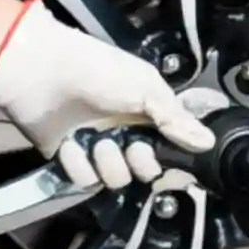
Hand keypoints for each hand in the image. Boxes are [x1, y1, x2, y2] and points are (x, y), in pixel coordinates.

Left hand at [0, 0, 214, 188]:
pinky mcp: (69, 158)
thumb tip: (207, 141)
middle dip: (139, 161)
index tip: (170, 157)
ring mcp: (96, 146)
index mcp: (147, 113)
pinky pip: (83, 179)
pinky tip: (70, 143)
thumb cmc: (96, 69)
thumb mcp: (147, 88)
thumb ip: (176, 119)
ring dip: (106, 161)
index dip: (171, 158)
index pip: (170, 149)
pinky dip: (77, 162)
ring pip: (115, 179)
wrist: (41, 72)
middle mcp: (124, 132)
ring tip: (94, 139)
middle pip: (145, 171)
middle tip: (130, 144)